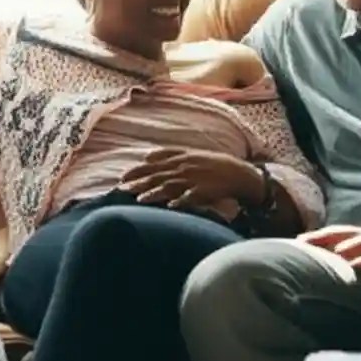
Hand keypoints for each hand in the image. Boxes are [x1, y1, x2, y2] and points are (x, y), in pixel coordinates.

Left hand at [119, 148, 261, 211]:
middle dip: (139, 183)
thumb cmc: (212, 164)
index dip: (137, 171)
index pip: (153, 164)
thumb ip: (168, 154)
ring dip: (155, 193)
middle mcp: (185, 167)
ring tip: (141, 200)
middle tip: (123, 190)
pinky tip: (171, 206)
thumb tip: (146, 156)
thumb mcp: (190, 154)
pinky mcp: (205, 191)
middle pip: (158, 176)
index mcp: (180, 158)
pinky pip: (192, 197)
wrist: (238, 173)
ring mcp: (195, 179)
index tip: (122, 178)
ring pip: (171, 186)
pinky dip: (182, 201)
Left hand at [299, 220, 360, 286]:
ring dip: (335, 247)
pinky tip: (352, 264)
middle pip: (339, 233)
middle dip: (319, 238)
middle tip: (299, 241)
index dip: (319, 236)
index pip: (338, 233)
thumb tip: (352, 270)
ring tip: (319, 251)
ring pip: (353, 242)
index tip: (299, 239)